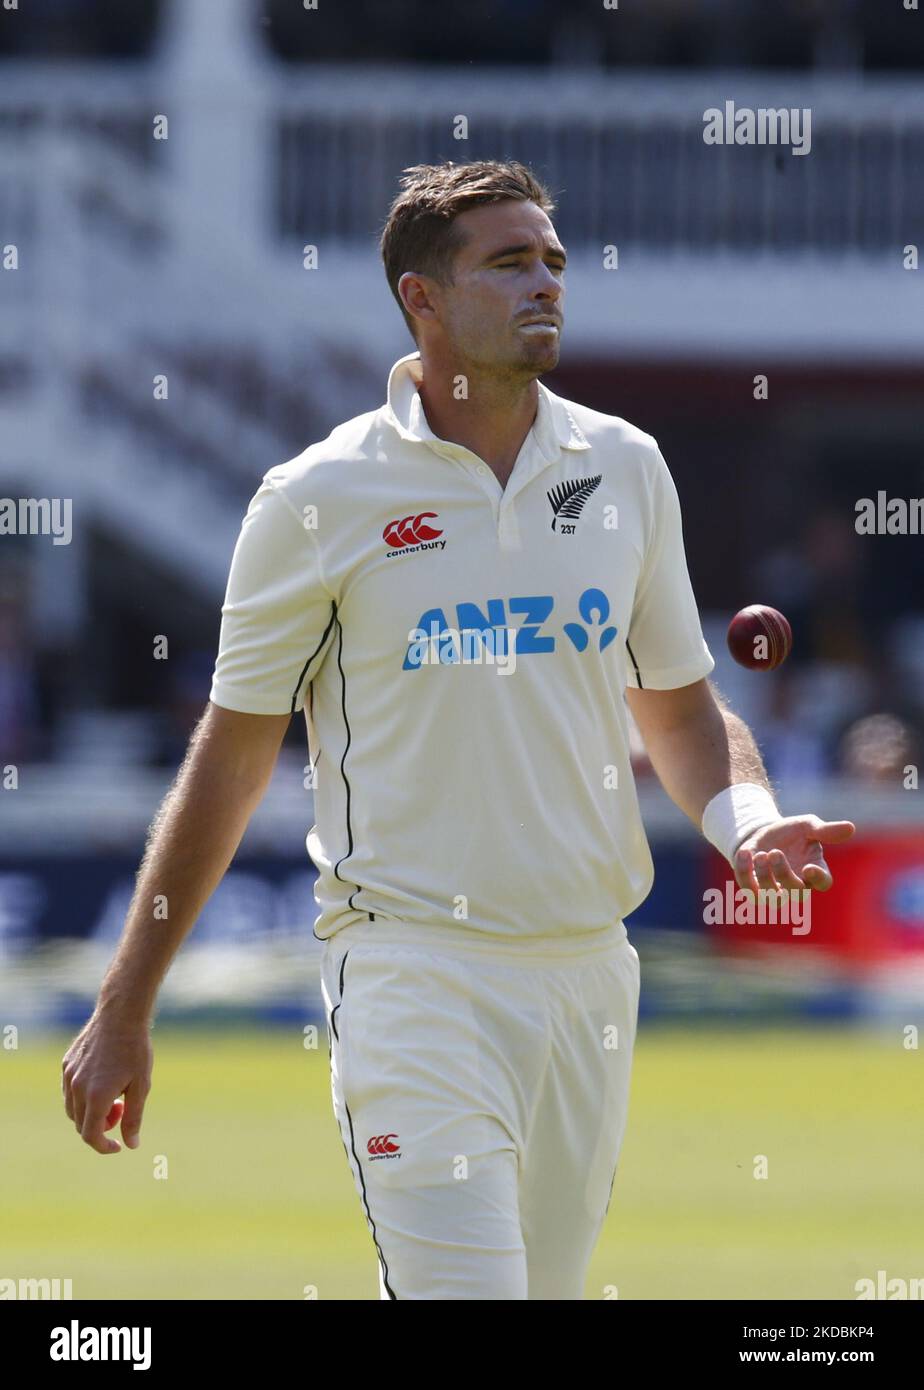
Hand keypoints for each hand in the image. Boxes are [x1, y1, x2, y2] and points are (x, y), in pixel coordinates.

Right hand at [62, 1012, 152, 1154]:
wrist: (121, 1015)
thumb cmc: (135, 1049)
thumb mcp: (141, 1085)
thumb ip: (134, 1117)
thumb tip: (131, 1144)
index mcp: (96, 1097)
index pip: (91, 1136)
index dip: (104, 1146)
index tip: (118, 1145)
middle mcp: (76, 1088)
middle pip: (81, 1125)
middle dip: (101, 1126)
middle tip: (122, 1109)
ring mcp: (68, 1076)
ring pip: (72, 1109)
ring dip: (90, 1112)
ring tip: (114, 1094)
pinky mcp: (66, 1064)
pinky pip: (69, 1091)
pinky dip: (82, 1096)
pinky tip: (102, 1080)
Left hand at [733, 815, 855, 896]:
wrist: (763, 834)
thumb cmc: (792, 833)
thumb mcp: (808, 826)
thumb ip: (826, 830)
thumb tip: (851, 828)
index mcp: (815, 870)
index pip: (823, 883)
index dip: (818, 879)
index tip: (808, 868)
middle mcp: (798, 886)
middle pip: (796, 893)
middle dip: (784, 874)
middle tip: (775, 852)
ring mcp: (775, 892)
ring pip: (772, 899)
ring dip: (765, 878)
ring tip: (761, 854)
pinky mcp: (754, 889)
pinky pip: (748, 891)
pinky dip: (745, 873)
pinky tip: (746, 852)